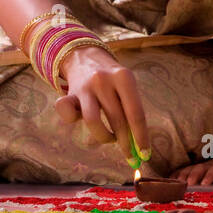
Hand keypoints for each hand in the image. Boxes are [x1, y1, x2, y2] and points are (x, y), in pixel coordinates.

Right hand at [53, 45, 150, 162]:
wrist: (84, 56)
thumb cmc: (112, 79)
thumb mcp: (126, 86)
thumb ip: (131, 110)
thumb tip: (138, 145)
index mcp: (124, 77)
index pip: (135, 113)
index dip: (141, 136)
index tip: (145, 154)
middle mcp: (104, 80)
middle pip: (117, 120)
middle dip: (125, 143)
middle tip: (130, 156)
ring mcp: (85, 87)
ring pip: (93, 122)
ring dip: (104, 137)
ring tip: (110, 138)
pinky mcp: (69, 94)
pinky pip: (67, 115)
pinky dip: (74, 122)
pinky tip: (82, 120)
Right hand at [174, 154, 212, 185]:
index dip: (210, 176)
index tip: (204, 184)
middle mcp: (211, 165)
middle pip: (200, 169)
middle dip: (193, 176)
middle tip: (187, 185)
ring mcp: (202, 166)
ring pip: (190, 169)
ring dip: (182, 175)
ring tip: (174, 184)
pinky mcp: (197, 169)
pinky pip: (184, 170)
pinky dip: (176, 174)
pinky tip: (168, 180)